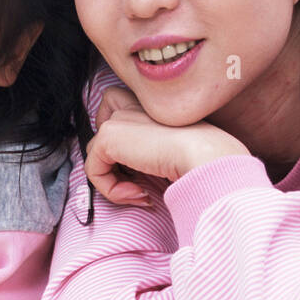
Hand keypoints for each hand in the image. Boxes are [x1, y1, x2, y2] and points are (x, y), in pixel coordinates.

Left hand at [86, 87, 248, 203]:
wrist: (204, 155)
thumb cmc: (201, 158)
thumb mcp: (175, 152)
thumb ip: (149, 152)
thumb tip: (131, 179)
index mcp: (152, 106)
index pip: (117, 105)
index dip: (119, 136)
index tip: (141, 166)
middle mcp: (133, 106)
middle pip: (102, 127)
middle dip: (110, 156)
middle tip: (137, 180)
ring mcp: (118, 119)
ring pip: (96, 155)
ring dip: (115, 182)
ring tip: (141, 192)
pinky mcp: (108, 135)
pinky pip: (94, 171)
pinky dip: (111, 190)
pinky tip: (140, 193)